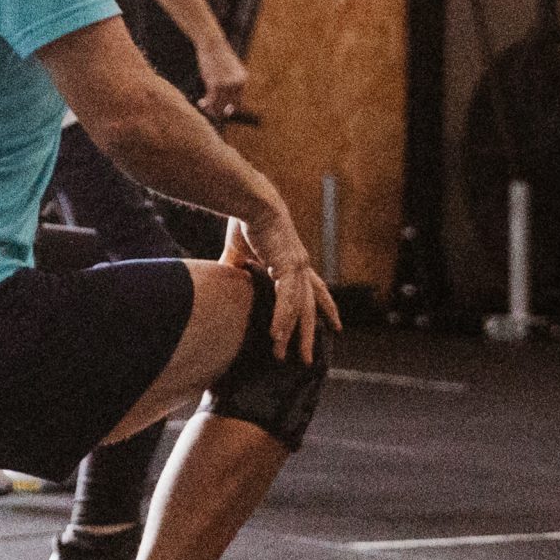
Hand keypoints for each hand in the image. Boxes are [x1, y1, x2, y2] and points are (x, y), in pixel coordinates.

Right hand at [197, 38, 247, 123]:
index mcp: (242, 80)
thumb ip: (230, 81)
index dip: (228, 107)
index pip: (238, 102)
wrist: (212, 42)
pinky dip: (206, 104)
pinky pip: (211, 100)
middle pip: (229, 106)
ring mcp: (227, 85)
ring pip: (219, 105)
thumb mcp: (228, 68)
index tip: (219, 108)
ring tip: (204, 107)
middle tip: (210, 110)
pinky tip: (200, 102)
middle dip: (219, 110)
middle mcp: (237, 84)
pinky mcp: (215, 84)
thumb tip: (225, 95)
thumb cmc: (218, 54)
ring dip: (211, 109)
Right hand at [233, 203, 340, 360]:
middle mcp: (301, 267)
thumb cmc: (246, 220)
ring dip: (292, 334)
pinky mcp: (288, 267)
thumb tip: (223, 279)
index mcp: (293, 262)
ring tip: (285, 355)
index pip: (316, 290)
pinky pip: (287, 301)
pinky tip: (276, 336)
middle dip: (309, 334)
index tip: (336, 327)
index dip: (327, 308)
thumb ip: (236, 267)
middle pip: (311, 308)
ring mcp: (297, 268)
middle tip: (308, 359)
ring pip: (300, 309)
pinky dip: (282, 319)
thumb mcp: (240, 251)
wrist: (252, 201)